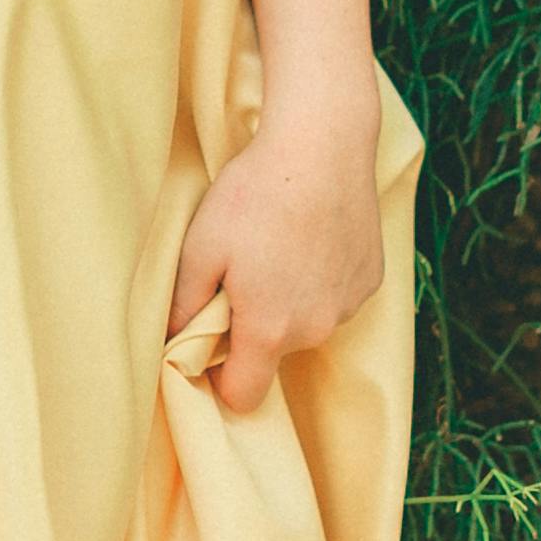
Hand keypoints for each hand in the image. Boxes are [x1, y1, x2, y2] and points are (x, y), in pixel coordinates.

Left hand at [167, 104, 383, 413]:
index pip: (244, 396)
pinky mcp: (370, 279)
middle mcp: (315, 329)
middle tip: (241, 273)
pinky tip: (309, 236)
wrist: (322, 144)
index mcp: (269, 330)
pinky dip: (320, 279)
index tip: (211, 344)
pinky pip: (335, 297)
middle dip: (255, 328)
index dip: (222, 379)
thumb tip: (170, 341)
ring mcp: (348, 305)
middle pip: (275, 353)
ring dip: (290, 301)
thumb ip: (183, 304)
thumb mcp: (200, 247)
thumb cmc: (254, 194)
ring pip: (307, 323)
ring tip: (278, 246)